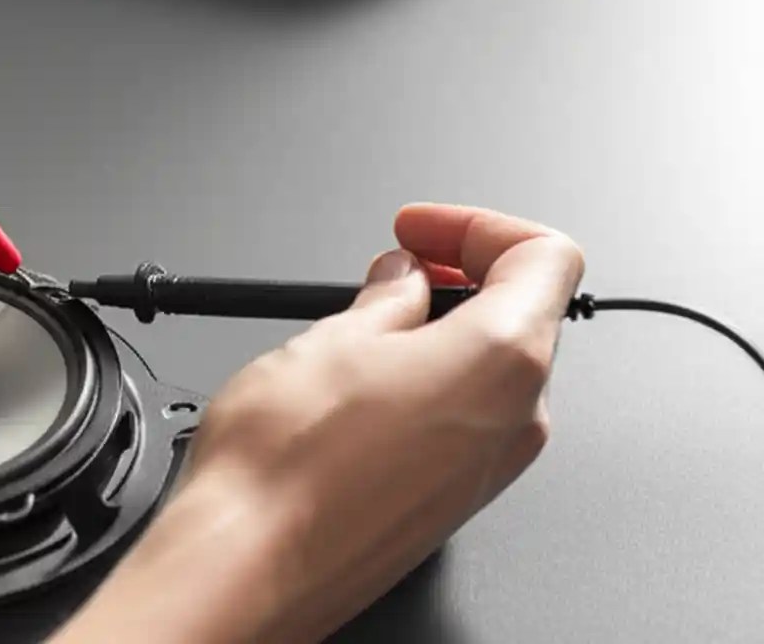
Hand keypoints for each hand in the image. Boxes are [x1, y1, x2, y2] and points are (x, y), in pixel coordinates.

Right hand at [52, 203, 584, 642]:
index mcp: (503, 361)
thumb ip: (387, 297)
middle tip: (388, 267)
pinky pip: (462, 421)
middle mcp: (515, 420)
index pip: (545, 257)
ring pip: (488, 369)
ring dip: (437, 331)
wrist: (249, 568)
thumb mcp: (332, 338)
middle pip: (522, 313)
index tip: (418, 230)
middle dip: (457, 276)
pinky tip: (359, 385)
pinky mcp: (450, 501)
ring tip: (359, 326)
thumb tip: (402, 280)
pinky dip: (427, 383)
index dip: (477, 226)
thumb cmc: (283, 464)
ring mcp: (486, 469)